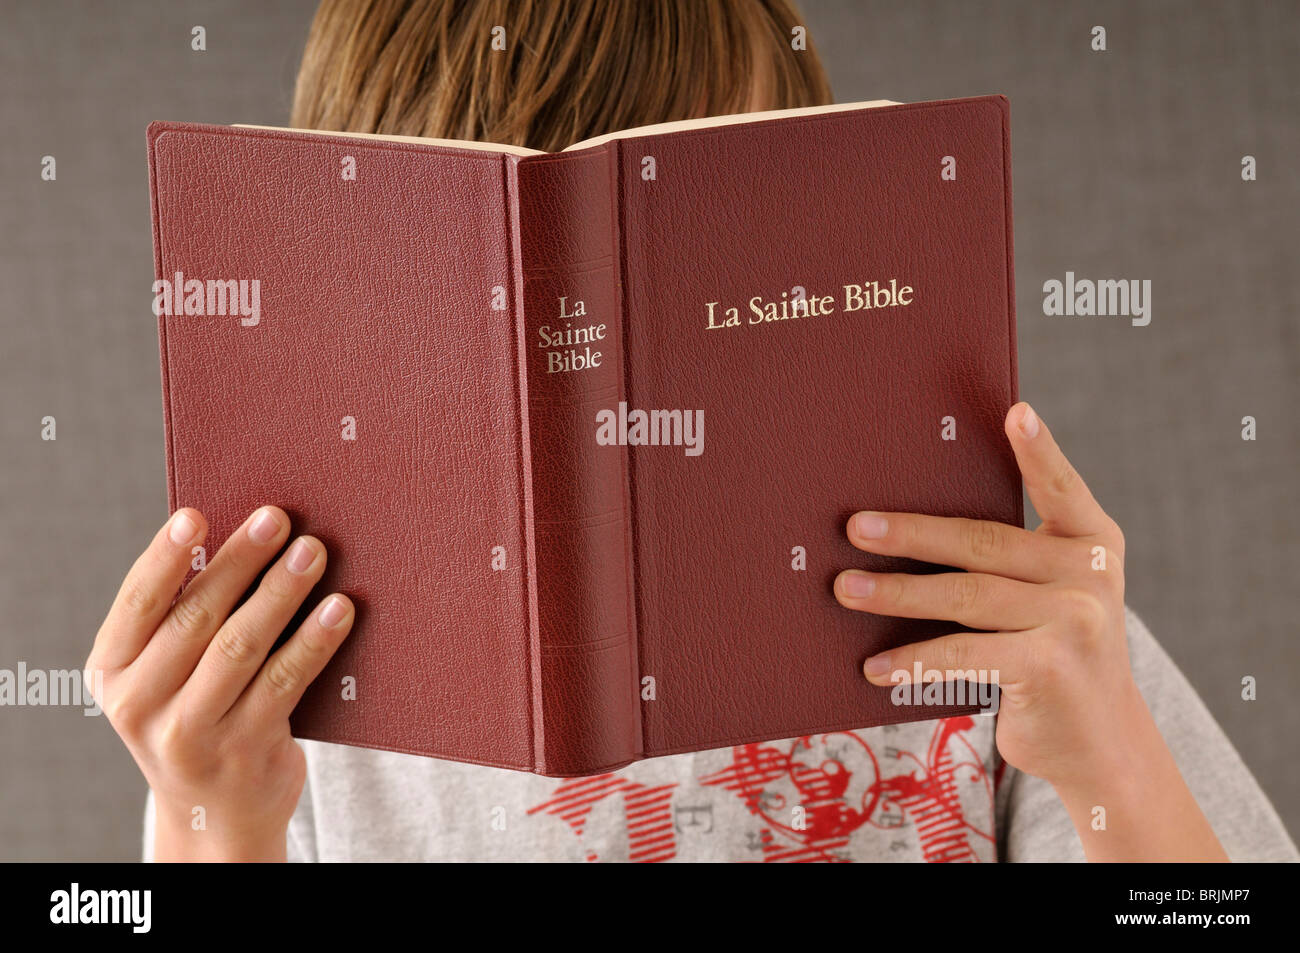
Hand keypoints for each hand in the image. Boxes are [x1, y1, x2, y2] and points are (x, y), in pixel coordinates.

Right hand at [85, 506, 353, 860]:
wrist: (216, 811)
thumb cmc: (200, 709)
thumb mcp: (168, 673)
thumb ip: (187, 616)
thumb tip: (246, 534)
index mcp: (113, 670)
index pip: (138, 604)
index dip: (166, 557)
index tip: (196, 515)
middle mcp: (141, 705)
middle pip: (196, 619)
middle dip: (240, 562)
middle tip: (278, 519)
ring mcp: (192, 733)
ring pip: (241, 648)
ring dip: (281, 593)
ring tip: (312, 552)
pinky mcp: (245, 751)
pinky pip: (285, 682)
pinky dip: (315, 641)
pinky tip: (340, 609)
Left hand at [834, 402, 1224, 859]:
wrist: (1101, 744)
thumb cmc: (1051, 654)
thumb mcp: (1051, 596)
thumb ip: (1010, 560)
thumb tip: (903, 529)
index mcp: (1090, 540)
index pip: (1059, 487)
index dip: (1038, 449)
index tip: (1013, 411)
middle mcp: (1088, 573)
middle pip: (982, 543)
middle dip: (911, 533)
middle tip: (855, 526)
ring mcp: (1074, 620)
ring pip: (964, 596)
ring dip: (896, 593)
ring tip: (846, 589)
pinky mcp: (1050, 667)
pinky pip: (964, 654)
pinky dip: (913, 659)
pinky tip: (874, 666)